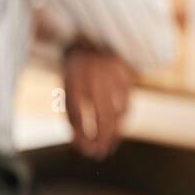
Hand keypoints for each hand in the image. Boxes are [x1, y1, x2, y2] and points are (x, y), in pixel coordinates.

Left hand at [62, 45, 132, 159]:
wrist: (91, 41)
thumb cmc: (76, 72)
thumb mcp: (66, 89)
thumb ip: (72, 114)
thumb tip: (81, 143)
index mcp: (73, 80)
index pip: (76, 115)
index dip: (81, 135)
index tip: (83, 150)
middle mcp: (93, 78)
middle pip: (101, 117)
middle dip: (101, 139)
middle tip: (98, 154)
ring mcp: (112, 77)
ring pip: (117, 112)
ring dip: (114, 134)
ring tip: (108, 147)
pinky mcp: (126, 77)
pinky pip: (127, 105)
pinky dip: (123, 120)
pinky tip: (117, 130)